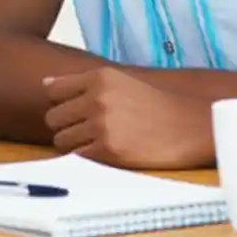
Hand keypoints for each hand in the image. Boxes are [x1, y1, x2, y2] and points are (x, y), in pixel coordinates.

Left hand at [43, 68, 210, 169]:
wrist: (191, 126)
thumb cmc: (154, 105)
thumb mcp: (120, 81)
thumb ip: (82, 83)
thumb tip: (45, 85)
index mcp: (100, 77)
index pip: (53, 92)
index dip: (61, 105)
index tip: (76, 112)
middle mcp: (98, 98)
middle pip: (52, 117)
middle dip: (65, 127)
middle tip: (87, 132)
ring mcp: (103, 124)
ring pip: (61, 140)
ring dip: (73, 145)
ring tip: (97, 143)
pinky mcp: (109, 150)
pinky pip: (77, 157)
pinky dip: (86, 158)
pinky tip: (106, 153)